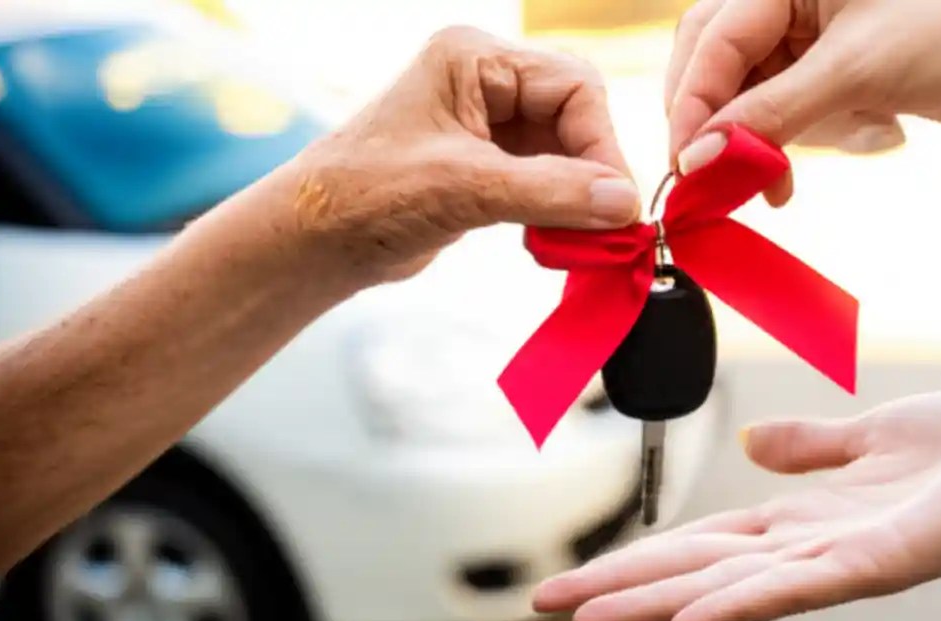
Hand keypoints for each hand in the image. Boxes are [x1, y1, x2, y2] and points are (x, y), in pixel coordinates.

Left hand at [287, 27, 639, 284]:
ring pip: (566, 151)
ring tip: (583, 239)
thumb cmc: (365, 196)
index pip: (573, 86)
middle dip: (593, 169)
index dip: (601, 144)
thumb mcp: (464, 190)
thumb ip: (550, 193)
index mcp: (474, 58)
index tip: (617, 202)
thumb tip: (624, 204)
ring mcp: (486, 121)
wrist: (316, 241)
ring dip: (579, 194)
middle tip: (608, 226)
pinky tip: (557, 238)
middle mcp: (485, 80)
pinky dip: (560, 209)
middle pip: (576, 114)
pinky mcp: (487, 163)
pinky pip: (548, 179)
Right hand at [533, 388, 940, 620]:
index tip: (582, 573)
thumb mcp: (872, 435)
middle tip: (548, 604)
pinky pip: (797, 588)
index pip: (705, 541)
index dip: (642, 555)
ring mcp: (842, 562)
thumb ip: (811, 445)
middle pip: (699, 568)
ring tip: (588, 619)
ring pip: (730, 585)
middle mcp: (812, 548)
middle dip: (623, 586)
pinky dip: (739, 605)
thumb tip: (752, 444)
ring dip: (656, 603)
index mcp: (806, 517)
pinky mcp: (879, 564)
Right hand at [666, 0, 940, 199]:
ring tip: (776, 184)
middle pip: (711, 66)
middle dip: (714, 127)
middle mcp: (783, 0)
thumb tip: (700, 158)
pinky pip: (777, 112)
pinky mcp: (822, 71)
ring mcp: (802, 37)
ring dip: (754, 144)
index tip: (688, 168)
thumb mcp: (855, 72)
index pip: (710, 41)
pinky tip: (810, 168)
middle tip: (713, 185)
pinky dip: (787, 145)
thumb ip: (771, 113)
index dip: (693, 107)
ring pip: (741, 96)